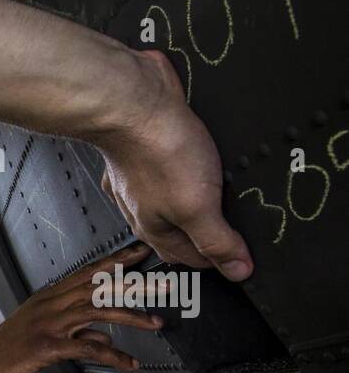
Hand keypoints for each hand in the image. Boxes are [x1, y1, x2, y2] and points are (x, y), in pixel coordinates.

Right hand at [0, 243, 163, 372]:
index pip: (88, 272)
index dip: (116, 261)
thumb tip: (102, 337)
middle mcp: (51, 304)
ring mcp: (49, 323)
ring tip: (157, 323)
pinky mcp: (48, 345)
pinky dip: (112, 355)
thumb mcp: (42, 335)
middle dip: (136, 283)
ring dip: (131, 316)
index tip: (141, 253)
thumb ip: (75, 333)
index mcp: (49, 297)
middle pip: (100, 286)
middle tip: (167, 282)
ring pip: (98, 310)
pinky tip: (129, 363)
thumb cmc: (6, 350)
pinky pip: (88, 347)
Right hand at [96, 49, 251, 280]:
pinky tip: (187, 162)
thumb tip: (237, 271)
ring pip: (166, 203)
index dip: (219, 259)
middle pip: (176, 234)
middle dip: (200, 237)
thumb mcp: (198, 207)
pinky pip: (160, 171)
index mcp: (153, 229)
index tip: (241, 256)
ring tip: (210, 201)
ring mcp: (138, 180)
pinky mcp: (142, 151)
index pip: (191, 258)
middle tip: (225, 236)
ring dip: (186, 207)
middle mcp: (141, 209)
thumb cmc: (158, 151)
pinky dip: (174, 174)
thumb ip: (217, 240)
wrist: (132, 102)